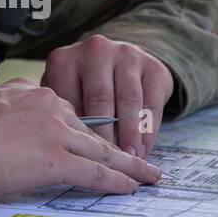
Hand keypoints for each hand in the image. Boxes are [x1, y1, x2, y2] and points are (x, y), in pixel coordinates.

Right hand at [0, 78, 161, 197]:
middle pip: (92, 129)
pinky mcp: (55, 160)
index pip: (67, 113)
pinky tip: (131, 187)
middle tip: (137, 157)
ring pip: (103, 151)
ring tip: (149, 175)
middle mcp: (49, 105)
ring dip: (129, 165)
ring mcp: (54, 132)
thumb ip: (5, 112)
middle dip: (117, 145)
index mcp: (30, 92)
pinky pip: (95, 172)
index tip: (96, 143)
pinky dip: (117, 181)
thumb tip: (8, 126)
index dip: (83, 133)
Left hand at [40, 34, 173, 157]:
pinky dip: (149, 129)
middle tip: (109, 165)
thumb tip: (74, 155)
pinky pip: (152, 102)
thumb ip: (66, 118)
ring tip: (130, 161)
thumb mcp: (66, 97)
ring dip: (130, 135)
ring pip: (129, 100)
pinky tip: (144, 149)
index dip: (75, 133)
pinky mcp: (153, 65)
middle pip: (100, 99)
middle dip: (106, 137)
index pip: (68, 100)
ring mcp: (126, 54)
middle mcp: (95, 50)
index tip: (80, 160)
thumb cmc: (82, 90)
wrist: (119, 63)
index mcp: (64, 60)